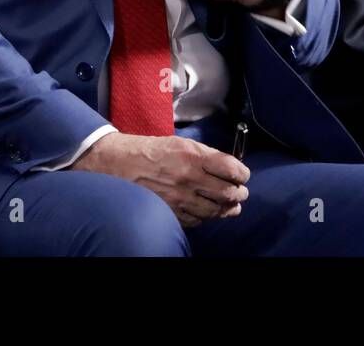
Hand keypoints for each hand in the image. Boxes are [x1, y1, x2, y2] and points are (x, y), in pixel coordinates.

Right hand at [70, 131, 249, 226]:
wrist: (119, 164)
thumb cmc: (151, 150)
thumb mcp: (181, 143)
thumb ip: (206, 155)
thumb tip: (228, 167)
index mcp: (194, 156)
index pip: (231, 169)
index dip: (243, 174)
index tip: (244, 176)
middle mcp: (189, 178)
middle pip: (227, 192)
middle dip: (239, 194)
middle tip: (241, 194)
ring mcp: (179, 198)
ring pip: (214, 210)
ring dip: (226, 209)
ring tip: (230, 206)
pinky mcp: (169, 212)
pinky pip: (196, 220)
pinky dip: (206, 217)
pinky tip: (208, 212)